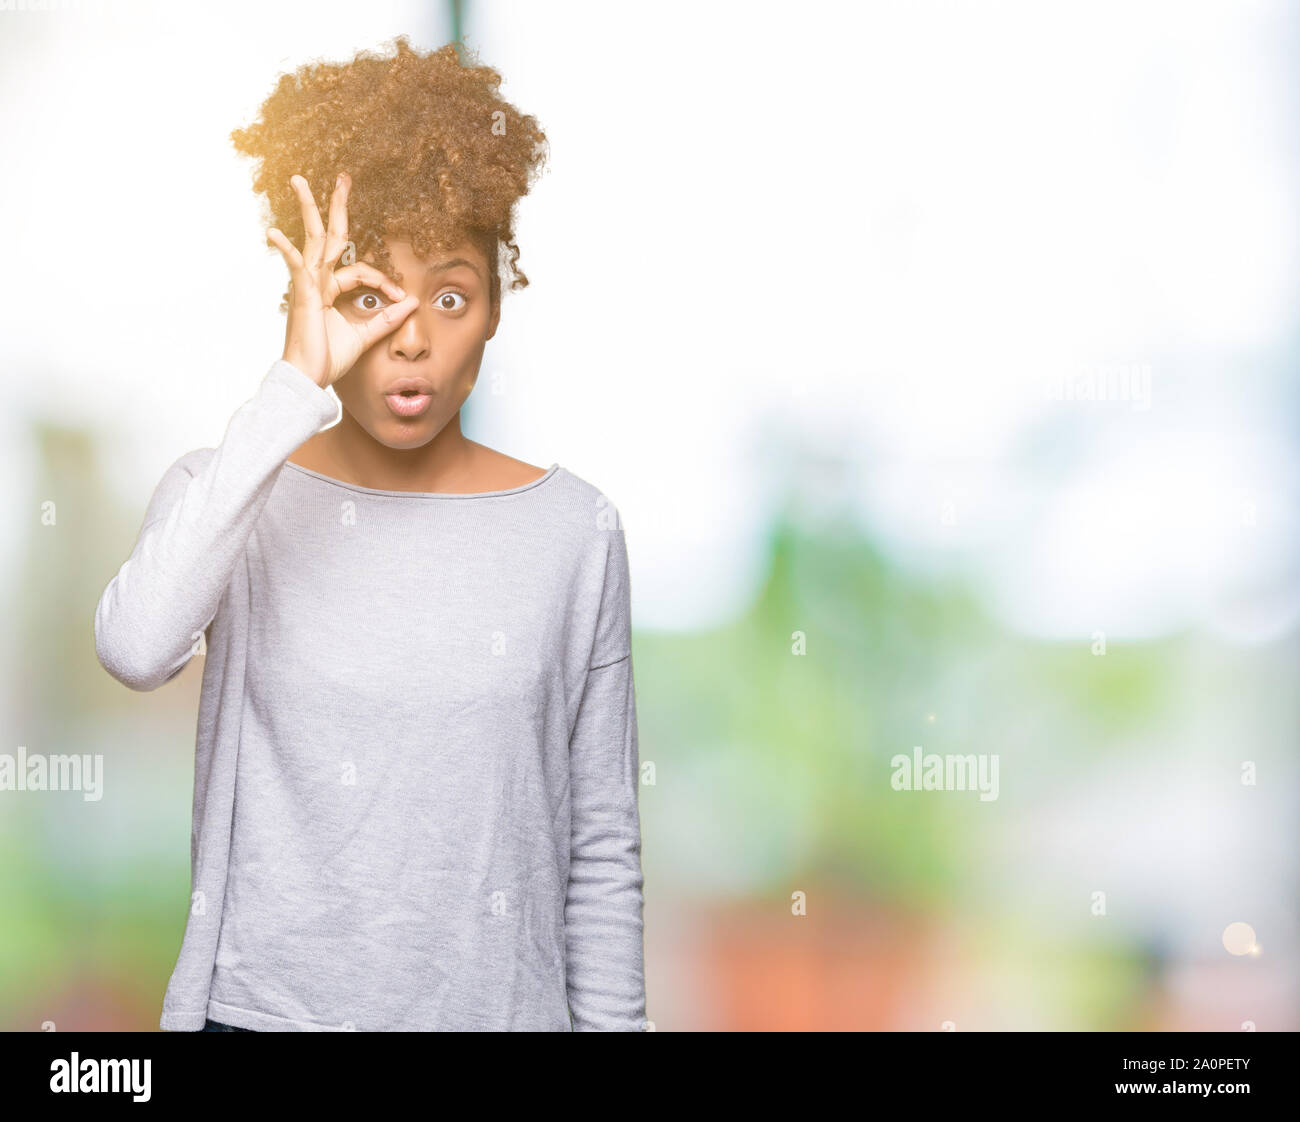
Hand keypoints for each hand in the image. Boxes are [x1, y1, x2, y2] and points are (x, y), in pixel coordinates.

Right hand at [266, 172, 418, 388]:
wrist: (309, 379)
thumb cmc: (330, 358)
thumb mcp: (366, 336)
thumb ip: (387, 318)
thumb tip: (411, 301)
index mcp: (332, 289)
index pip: (360, 269)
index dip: (383, 280)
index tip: (400, 297)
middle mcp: (318, 281)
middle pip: (330, 236)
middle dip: (336, 207)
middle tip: (342, 178)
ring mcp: (307, 285)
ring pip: (312, 240)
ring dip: (308, 209)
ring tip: (299, 180)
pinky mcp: (302, 295)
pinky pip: (295, 268)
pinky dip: (286, 250)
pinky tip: (274, 233)